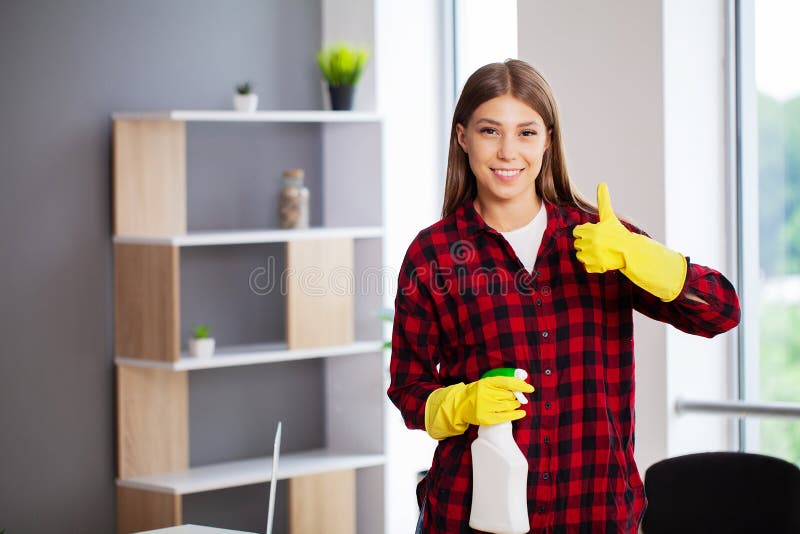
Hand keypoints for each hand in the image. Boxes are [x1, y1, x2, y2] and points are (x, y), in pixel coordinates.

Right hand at [424, 376, 534, 439]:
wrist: (460, 405)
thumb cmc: (477, 393)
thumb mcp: (486, 384)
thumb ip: (501, 384)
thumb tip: (521, 386)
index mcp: (486, 383)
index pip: (507, 382)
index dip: (520, 385)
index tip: (530, 388)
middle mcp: (485, 394)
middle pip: (509, 395)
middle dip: (516, 397)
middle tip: (517, 398)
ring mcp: (485, 406)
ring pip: (508, 405)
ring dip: (515, 405)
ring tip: (514, 404)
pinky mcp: (486, 418)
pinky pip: (506, 416)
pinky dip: (516, 414)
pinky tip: (521, 413)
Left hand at [573, 182, 687, 301]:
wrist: (631, 252)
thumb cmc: (619, 233)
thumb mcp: (609, 217)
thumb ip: (603, 201)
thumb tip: (602, 183)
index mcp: (591, 231)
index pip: (577, 231)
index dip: (585, 232)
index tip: (595, 234)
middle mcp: (589, 243)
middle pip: (578, 244)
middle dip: (586, 243)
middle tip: (600, 244)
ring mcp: (591, 256)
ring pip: (580, 255)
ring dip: (588, 254)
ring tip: (601, 252)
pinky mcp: (593, 267)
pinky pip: (586, 266)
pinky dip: (593, 265)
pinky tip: (602, 260)